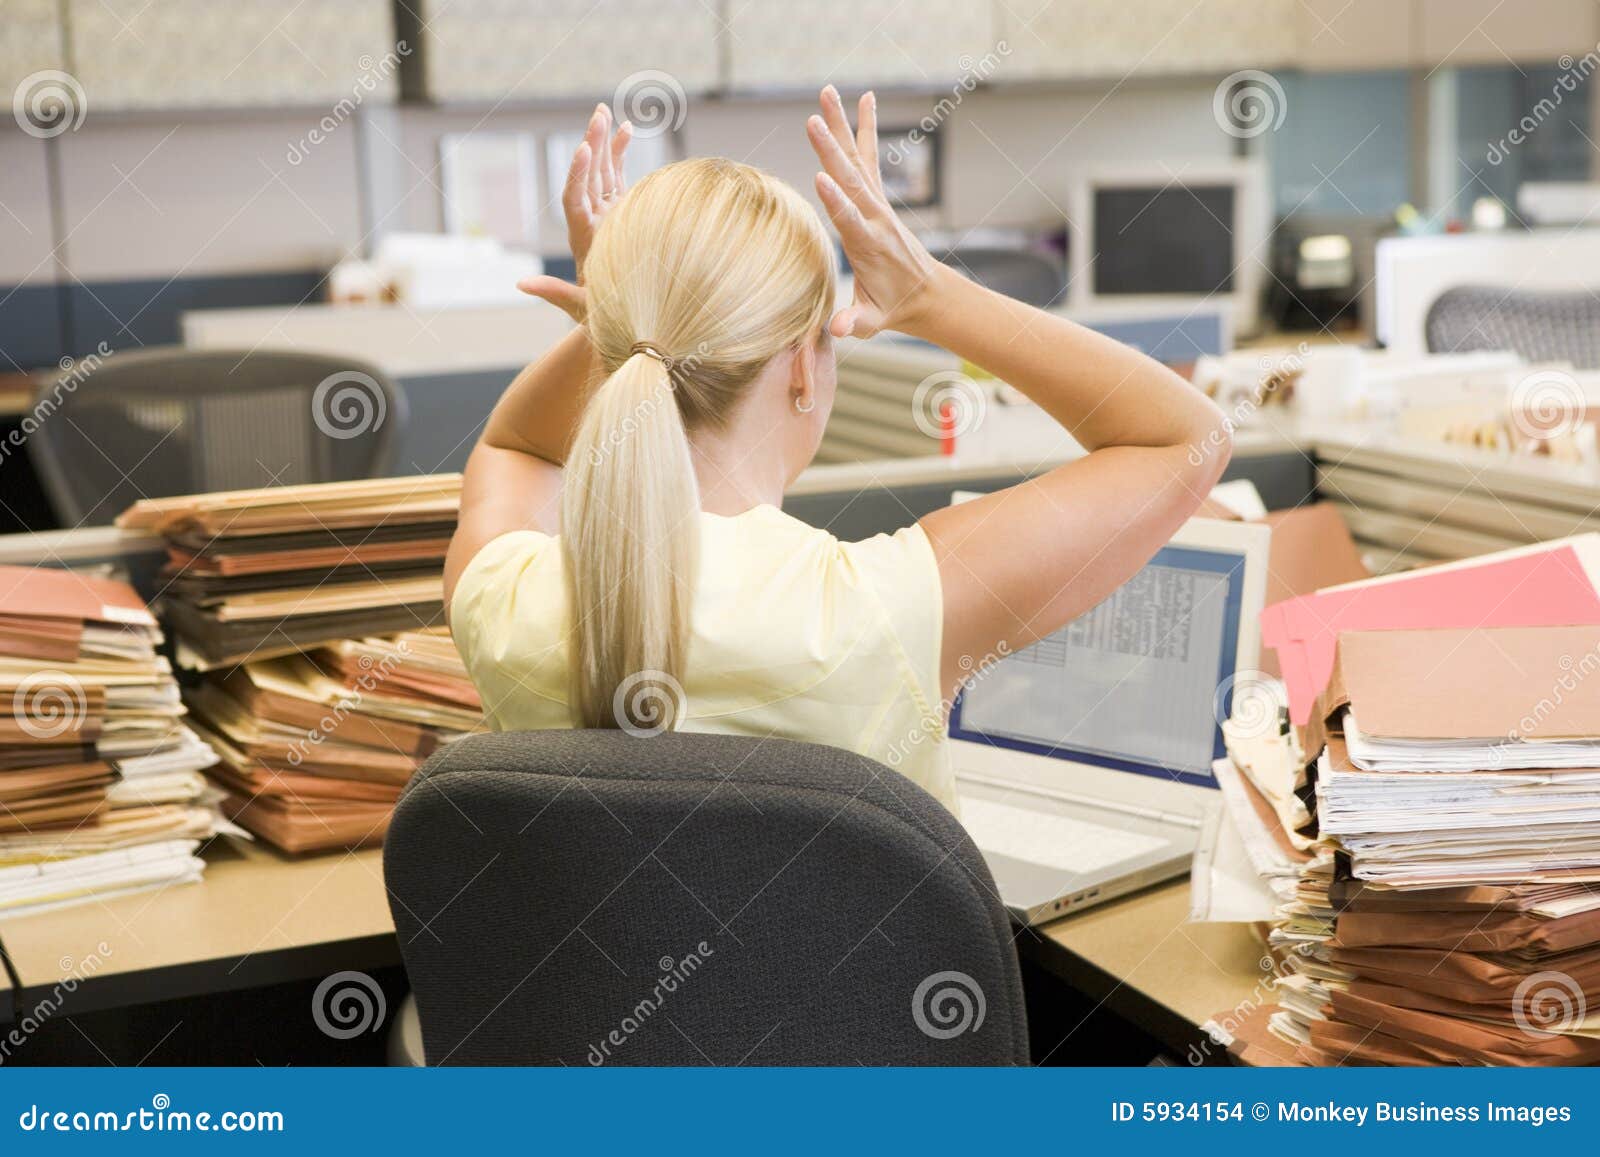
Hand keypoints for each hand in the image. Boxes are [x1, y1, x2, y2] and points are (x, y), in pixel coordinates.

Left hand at [518, 103, 631, 322]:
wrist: (618, 317)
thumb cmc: (598, 316)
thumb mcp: (577, 307)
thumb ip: (552, 292)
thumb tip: (520, 284)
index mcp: (581, 238)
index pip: (574, 199)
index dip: (579, 175)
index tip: (585, 150)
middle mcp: (591, 220)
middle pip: (588, 176)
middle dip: (592, 144)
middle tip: (596, 115)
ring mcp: (607, 213)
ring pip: (602, 170)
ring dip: (603, 141)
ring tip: (604, 110)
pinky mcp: (622, 211)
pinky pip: (618, 176)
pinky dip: (621, 154)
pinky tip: (628, 128)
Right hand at [806, 86, 942, 338]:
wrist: (927, 294)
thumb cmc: (892, 309)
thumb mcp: (873, 322)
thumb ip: (855, 324)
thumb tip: (838, 331)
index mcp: (869, 247)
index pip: (850, 221)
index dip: (836, 201)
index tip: (821, 176)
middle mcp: (874, 218)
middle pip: (851, 179)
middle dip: (831, 151)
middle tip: (812, 119)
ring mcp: (877, 204)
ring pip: (857, 159)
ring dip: (840, 126)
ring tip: (826, 93)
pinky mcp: (877, 197)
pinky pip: (870, 156)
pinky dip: (864, 129)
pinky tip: (862, 100)